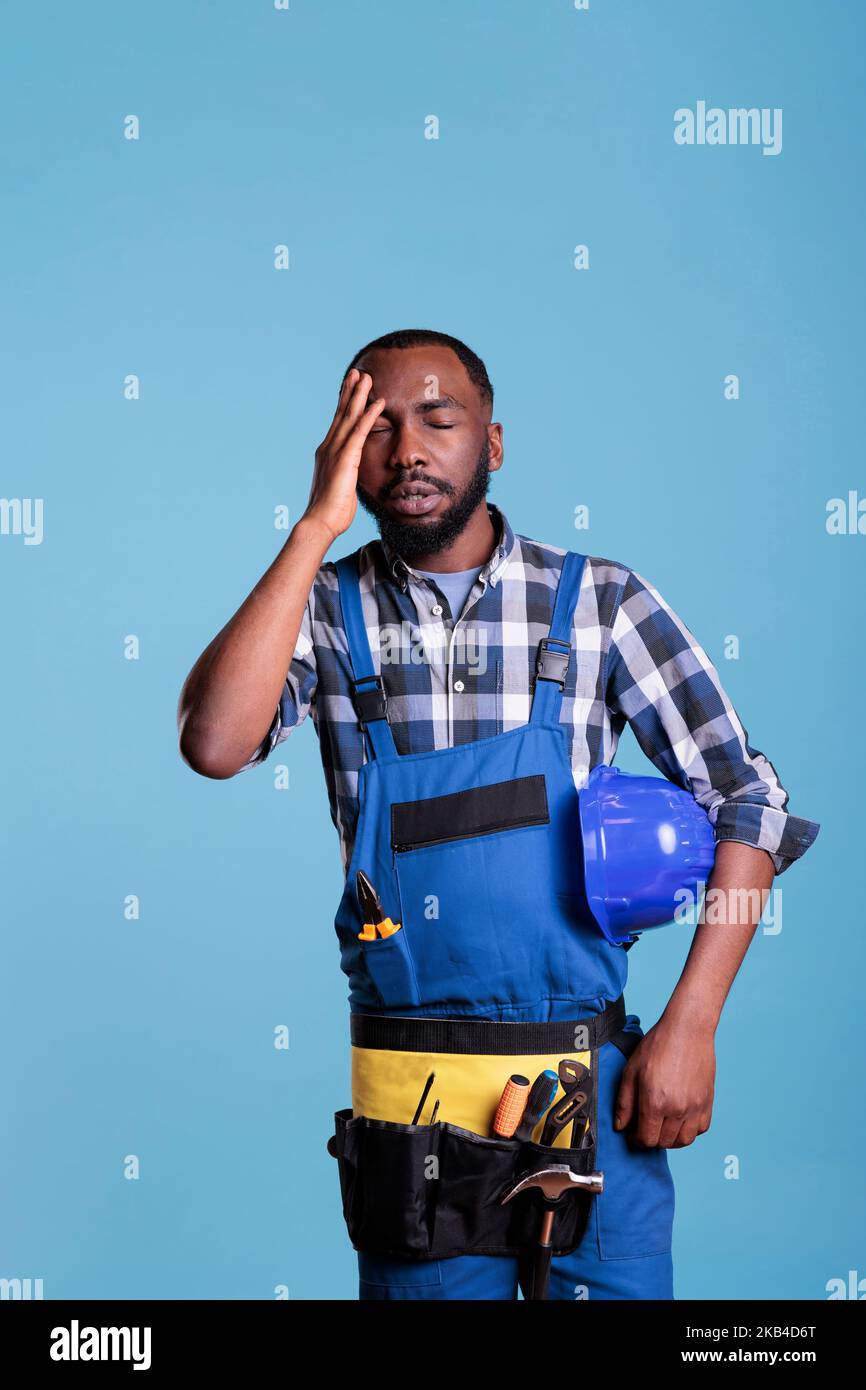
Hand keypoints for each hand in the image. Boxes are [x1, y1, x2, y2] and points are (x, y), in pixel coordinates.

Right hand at [304, 368, 385, 542]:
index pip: (338, 423)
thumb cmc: (331, 512)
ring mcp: (335, 452)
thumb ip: (346, 476)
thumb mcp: (340, 487)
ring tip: (366, 377)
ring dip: (359, 395)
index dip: (344, 404)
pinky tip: (377, 402)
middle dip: (349, 392)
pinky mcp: (345, 459)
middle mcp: (328, 448)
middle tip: (357, 372)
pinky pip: (359, 432)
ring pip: (349, 417)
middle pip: (341, 414)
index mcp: (327, 454)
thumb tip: (351, 475)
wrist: (320, 523)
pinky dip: (369, 415)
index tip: (350, 388)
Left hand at [613, 1015, 715, 1148]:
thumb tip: (620, 1126)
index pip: (646, 1139)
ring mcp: (696, 1107)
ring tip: (662, 1126)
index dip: (636, 1140)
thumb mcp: (631, 1071)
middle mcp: (678, 1109)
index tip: (632, 1134)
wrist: (687, 1029)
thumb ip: (624, 1102)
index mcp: (655, 1102)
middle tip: (645, 1127)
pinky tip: (680, 1119)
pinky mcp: (708, 1101)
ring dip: (671, 1139)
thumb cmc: (658, 1045)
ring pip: (684, 1140)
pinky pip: (701, 1129)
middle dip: (652, 1139)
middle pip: (664, 1142)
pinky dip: (690, 1130)